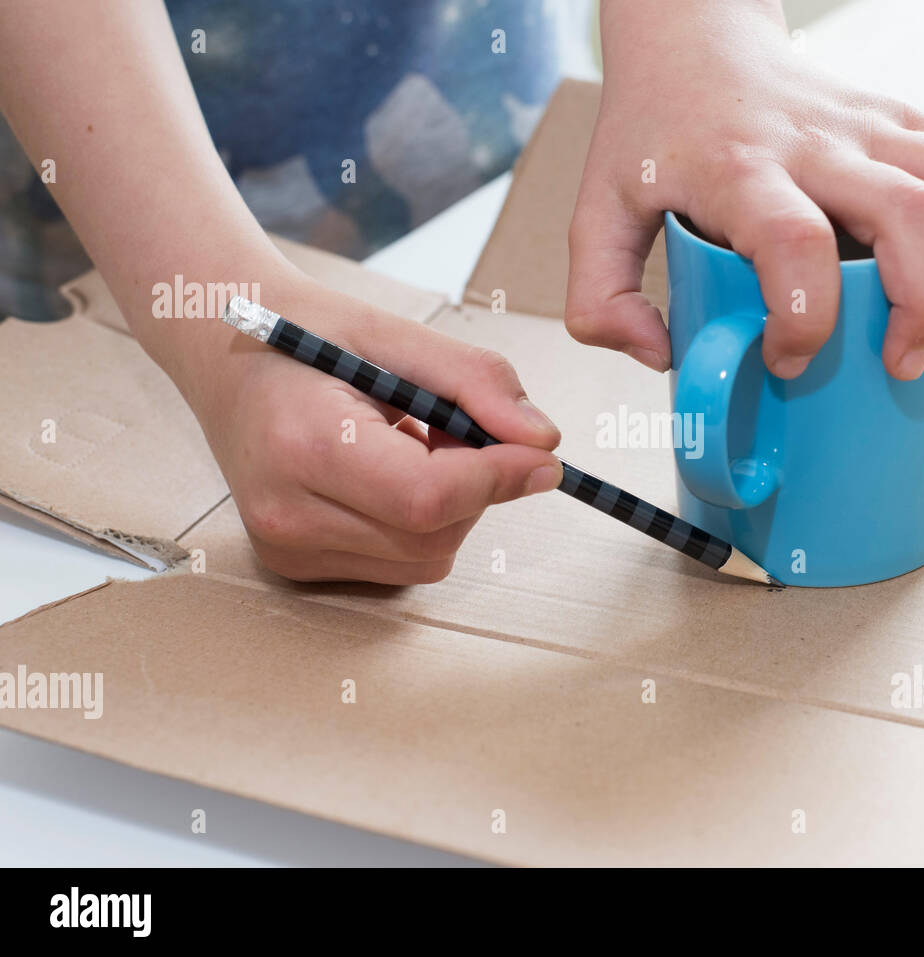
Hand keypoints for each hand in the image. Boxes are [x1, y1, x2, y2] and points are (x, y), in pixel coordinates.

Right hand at [185, 277, 561, 583]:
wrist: (225, 355)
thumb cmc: (311, 337)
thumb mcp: (397, 335)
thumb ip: (476, 383)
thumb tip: (543, 442)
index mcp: (305, 446)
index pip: (426, 497)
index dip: (498, 479)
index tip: (543, 457)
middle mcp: (286, 513)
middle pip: (435, 535)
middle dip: (475, 487)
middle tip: (454, 426)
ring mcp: (285, 548)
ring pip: (426, 558)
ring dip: (450, 507)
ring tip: (412, 444)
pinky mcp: (293, 565)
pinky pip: (399, 565)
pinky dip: (419, 524)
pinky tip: (387, 474)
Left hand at [567, 0, 923, 379]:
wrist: (694, 41)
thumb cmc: (654, 132)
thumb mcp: (599, 210)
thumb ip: (600, 296)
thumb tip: (663, 358)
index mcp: (738, 169)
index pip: (791, 242)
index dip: (804, 318)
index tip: (787, 360)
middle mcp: (815, 141)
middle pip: (905, 213)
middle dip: (923, 304)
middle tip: (901, 363)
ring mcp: (869, 123)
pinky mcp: (902, 116)